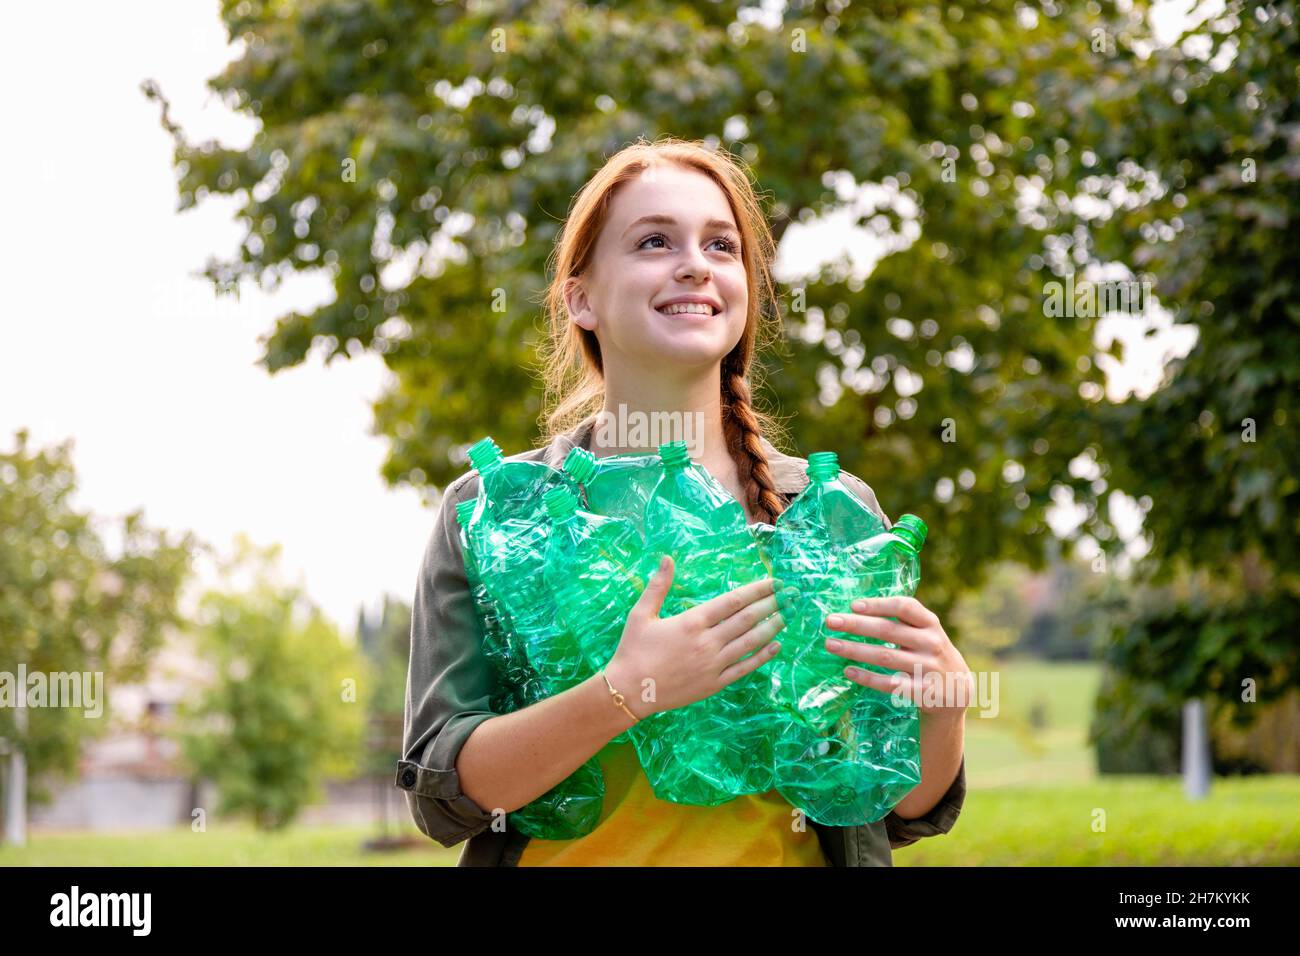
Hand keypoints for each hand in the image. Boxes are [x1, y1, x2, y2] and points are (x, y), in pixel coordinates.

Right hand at [604, 555, 790, 718]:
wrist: (629, 690)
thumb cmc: (633, 649)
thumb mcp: (641, 614)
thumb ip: (658, 586)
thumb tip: (668, 558)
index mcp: (692, 621)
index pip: (733, 601)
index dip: (757, 590)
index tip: (774, 582)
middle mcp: (707, 642)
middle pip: (748, 619)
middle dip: (772, 604)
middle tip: (792, 594)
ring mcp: (713, 664)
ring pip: (750, 642)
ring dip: (772, 626)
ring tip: (789, 614)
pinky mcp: (714, 684)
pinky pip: (744, 668)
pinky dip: (762, 656)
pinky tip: (776, 645)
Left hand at [822, 595, 972, 714]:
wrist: (957, 691)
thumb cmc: (929, 653)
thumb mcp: (926, 632)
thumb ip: (902, 620)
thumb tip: (856, 609)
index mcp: (931, 624)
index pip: (905, 607)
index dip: (878, 604)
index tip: (853, 605)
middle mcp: (931, 643)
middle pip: (888, 630)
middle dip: (856, 625)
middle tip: (830, 622)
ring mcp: (928, 668)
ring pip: (885, 657)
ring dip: (855, 650)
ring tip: (831, 645)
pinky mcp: (923, 691)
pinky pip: (889, 683)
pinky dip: (867, 677)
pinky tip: (848, 671)